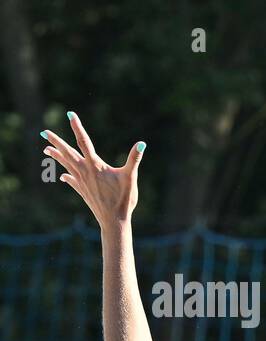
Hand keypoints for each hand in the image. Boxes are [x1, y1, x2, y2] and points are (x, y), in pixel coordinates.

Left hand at [41, 113, 142, 228]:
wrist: (113, 220)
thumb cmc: (123, 199)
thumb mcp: (131, 177)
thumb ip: (134, 159)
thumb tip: (142, 144)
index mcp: (95, 165)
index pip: (84, 142)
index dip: (77, 127)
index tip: (70, 115)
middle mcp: (85, 171)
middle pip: (67, 152)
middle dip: (56, 141)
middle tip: (44, 132)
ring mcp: (82, 182)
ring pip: (66, 165)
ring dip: (56, 156)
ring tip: (46, 149)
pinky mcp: (83, 191)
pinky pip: (72, 181)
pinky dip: (67, 177)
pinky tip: (63, 177)